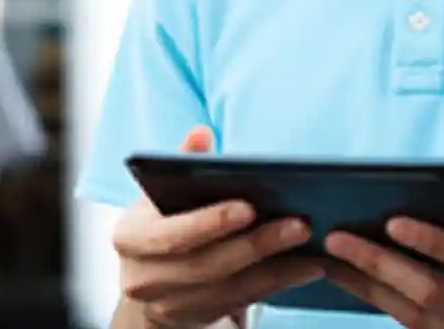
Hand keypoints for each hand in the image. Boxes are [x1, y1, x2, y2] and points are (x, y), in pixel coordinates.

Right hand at [114, 127, 321, 327]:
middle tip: (300, 224)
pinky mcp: (195, 320)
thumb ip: (182, 163)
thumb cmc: (161, 223)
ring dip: (276, 270)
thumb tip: (201, 134)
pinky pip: (242, 303)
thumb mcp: (160, 194)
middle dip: (256, 245)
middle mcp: (143, 278)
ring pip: (230, 290)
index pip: (170, 234)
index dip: (209, 222)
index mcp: (131, 238)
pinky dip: (276, 285)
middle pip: (206, 265)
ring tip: (313, 249)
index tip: (250, 207)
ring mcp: (168, 305)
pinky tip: (304, 268)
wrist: (145, 279)